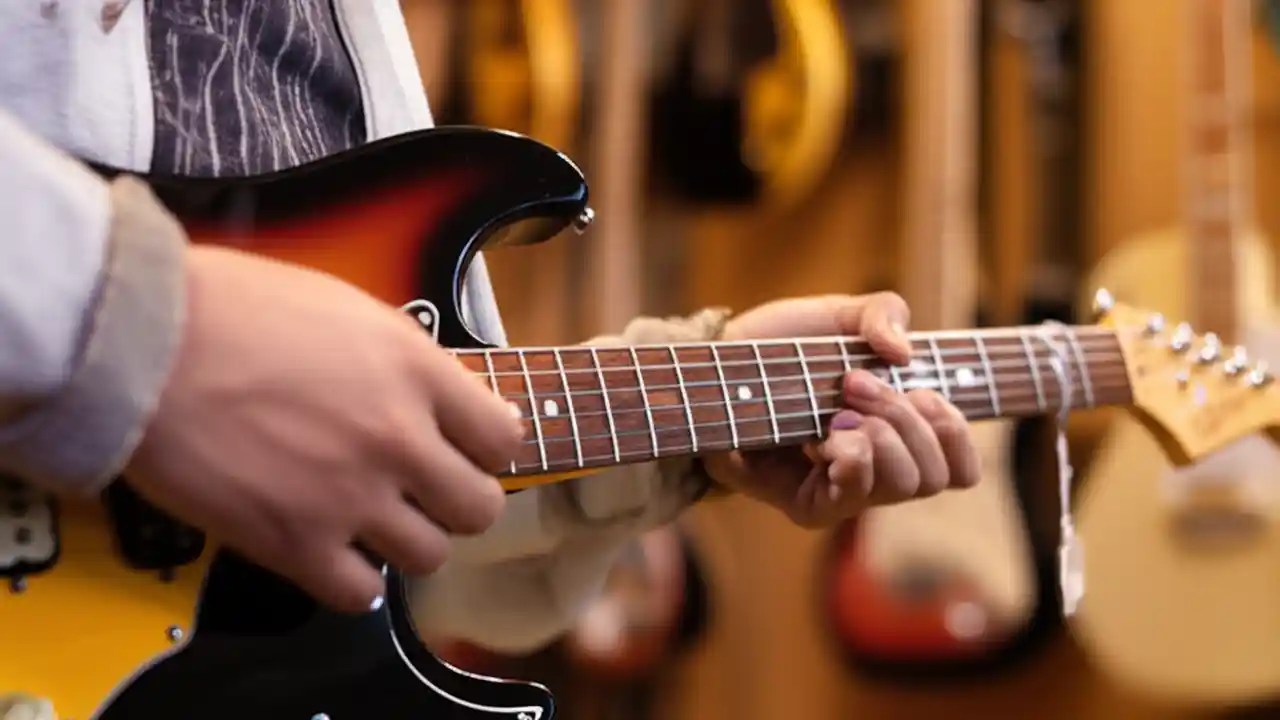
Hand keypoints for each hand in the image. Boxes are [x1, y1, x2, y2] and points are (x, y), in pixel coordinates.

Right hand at [124, 247, 522, 612]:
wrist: (143, 338)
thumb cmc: (229, 307)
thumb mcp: (346, 307)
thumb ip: (403, 360)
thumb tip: (437, 395)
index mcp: (415, 371)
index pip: (503, 438)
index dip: (485, 449)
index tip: (464, 451)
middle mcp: (398, 438)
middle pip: (479, 508)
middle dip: (455, 502)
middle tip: (423, 492)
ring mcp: (350, 495)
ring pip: (430, 555)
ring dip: (406, 541)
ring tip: (372, 521)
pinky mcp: (293, 541)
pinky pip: (358, 593)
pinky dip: (352, 581)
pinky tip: (332, 555)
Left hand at [700, 293, 981, 526]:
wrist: (718, 361)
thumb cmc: (779, 345)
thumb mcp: (838, 315)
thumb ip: (882, 314)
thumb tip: (904, 352)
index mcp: (897, 436)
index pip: (960, 471)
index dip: (957, 436)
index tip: (923, 392)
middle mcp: (875, 472)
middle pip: (932, 477)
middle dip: (908, 421)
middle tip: (857, 383)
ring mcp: (841, 493)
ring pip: (902, 488)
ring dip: (883, 436)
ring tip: (839, 405)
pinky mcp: (805, 505)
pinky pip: (851, 501)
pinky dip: (853, 460)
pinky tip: (829, 435)